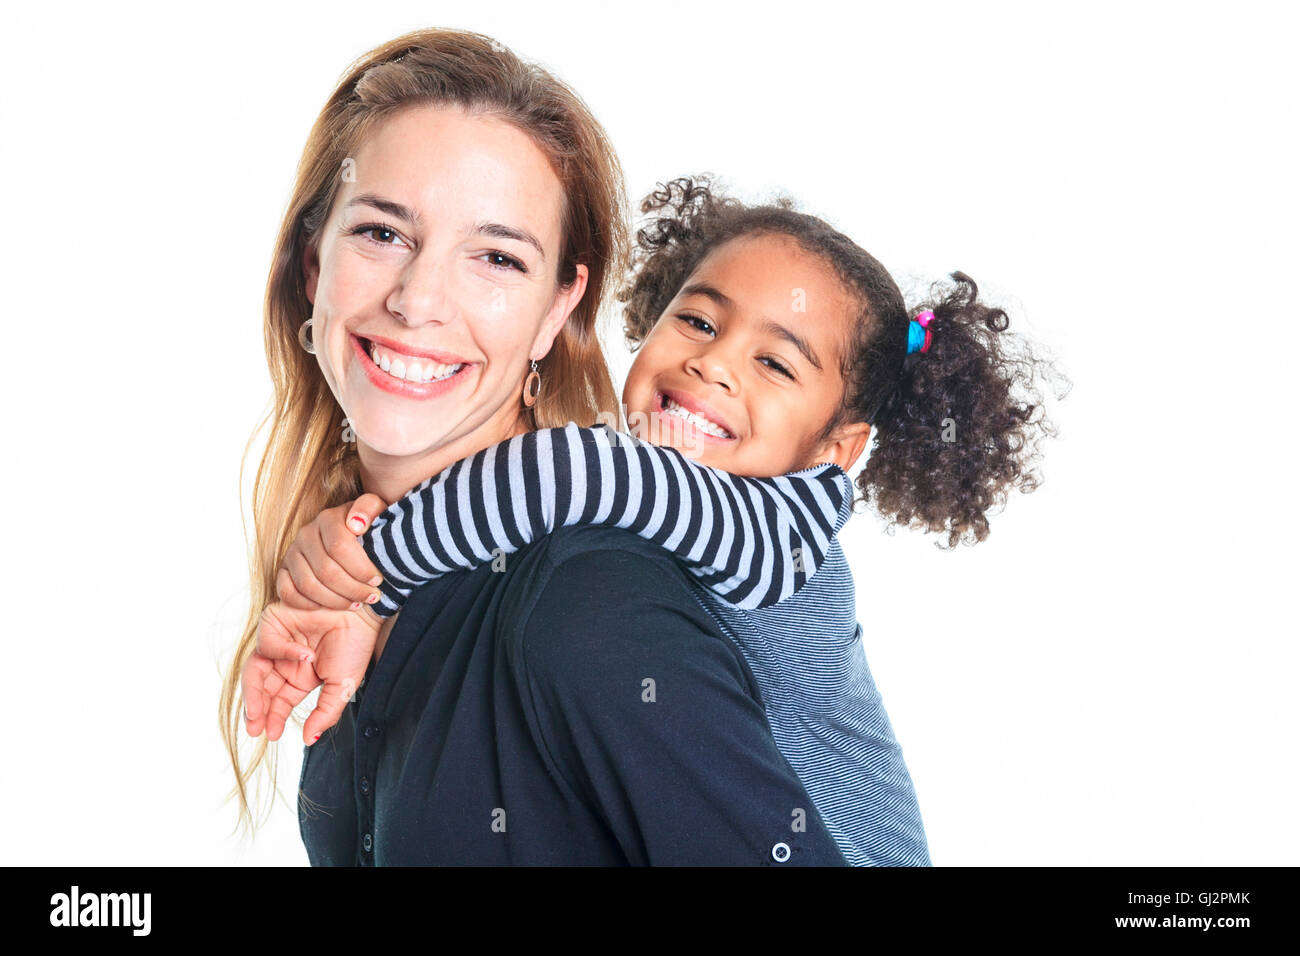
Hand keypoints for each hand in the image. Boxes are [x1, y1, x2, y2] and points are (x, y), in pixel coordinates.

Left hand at [242, 600, 383, 744]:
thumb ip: (325, 714)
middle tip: (255, 728)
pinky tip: (305, 656)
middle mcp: (286, 661)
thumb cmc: (356, 645)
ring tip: (258, 710)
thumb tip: (308, 739)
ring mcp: (279, 642)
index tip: (272, 735)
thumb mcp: (343, 687)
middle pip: (261, 688)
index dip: (273, 718)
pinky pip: (267, 643)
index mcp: (301, 677)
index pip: (279, 701)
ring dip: (254, 691)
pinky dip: (283, 651)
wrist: (363, 613)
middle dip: (256, 710)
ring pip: (255, 669)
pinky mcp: (276, 622)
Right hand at [276, 493, 388, 610]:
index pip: (340, 547)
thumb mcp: (378, 513)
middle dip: (353, 589)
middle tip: (371, 596)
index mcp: (328, 518)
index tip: (378, 579)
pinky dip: (308, 604)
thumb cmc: (369, 530)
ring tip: (357, 604)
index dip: (361, 568)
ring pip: (308, 584)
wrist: (351, 542)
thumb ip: (370, 509)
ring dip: (336, 600)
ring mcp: (292, 552)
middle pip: (326, 570)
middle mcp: (306, 533)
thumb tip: (356, 524)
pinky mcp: (283, 569)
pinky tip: (331, 607)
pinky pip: (287, 592)